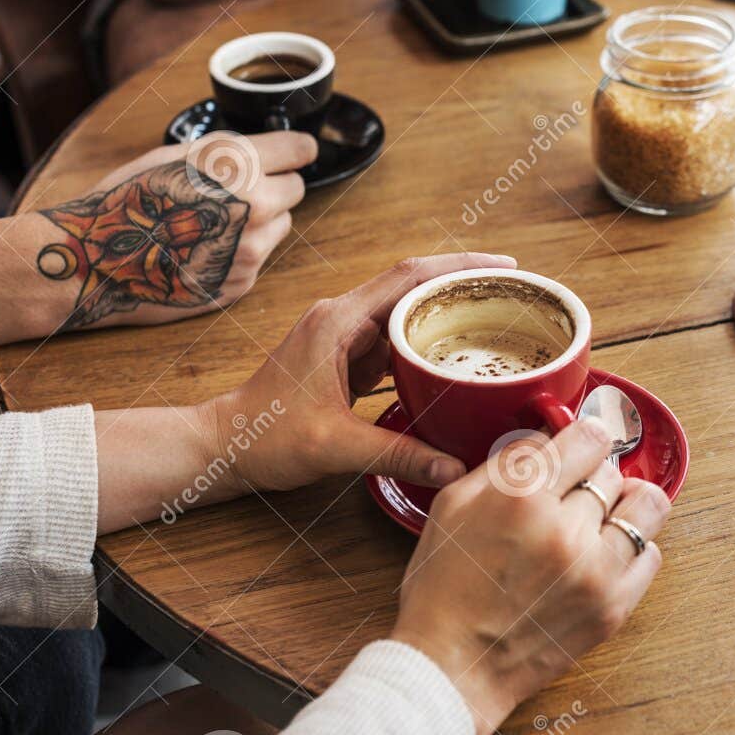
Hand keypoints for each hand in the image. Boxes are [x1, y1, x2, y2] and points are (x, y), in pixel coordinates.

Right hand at [60, 131, 317, 329]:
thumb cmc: (129, 199)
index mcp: (237, 164)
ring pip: (281, 226)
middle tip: (236, 191)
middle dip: (274, 186)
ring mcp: (251, 249)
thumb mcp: (177, 154)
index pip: (301, 150)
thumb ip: (230, 151)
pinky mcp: (242, 281)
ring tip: (211, 222)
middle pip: (296, 190)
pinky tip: (202, 249)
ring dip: (261, 222)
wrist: (96, 259)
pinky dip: (240, 252)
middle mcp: (254, 206)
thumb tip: (271, 150)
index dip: (296, 151)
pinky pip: (259, 258)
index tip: (294, 153)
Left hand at [199, 253, 515, 494]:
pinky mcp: (344, 357)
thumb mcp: (335, 447)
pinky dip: (425, 343)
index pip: (409, 275)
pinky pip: (394, 339)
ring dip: (446, 314)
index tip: (503, 268)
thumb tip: (454, 468)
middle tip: (512, 297)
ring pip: (405, 312)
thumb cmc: (263, 437)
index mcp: (338, 321)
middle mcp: (341, 318)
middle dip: (463, 287)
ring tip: (494, 323)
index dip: (459, 266)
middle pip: (413, 286)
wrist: (222, 446)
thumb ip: (398, 454)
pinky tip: (452, 357)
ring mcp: (342, 336)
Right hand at [391, 422, 671, 734]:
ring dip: (628, 505)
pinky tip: (607, 554)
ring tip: (607, 516)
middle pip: (613, 473)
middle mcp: (564, 529)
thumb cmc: (444, 588)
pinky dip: (634, 548)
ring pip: (647, 507)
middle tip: (576, 495)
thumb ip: (505, 463)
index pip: (589, 437)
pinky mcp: (613, 607)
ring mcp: (595, 571)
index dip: (586, 438)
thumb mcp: (453, 506)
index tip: (581, 448)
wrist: (452, 667)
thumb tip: (547, 439)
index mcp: (521, 497)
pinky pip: (651, 556)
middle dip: (595, 476)